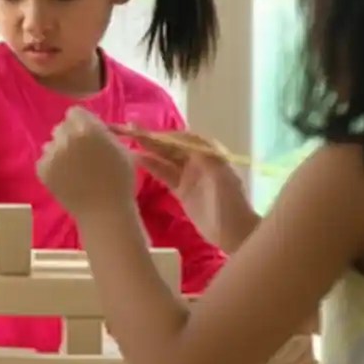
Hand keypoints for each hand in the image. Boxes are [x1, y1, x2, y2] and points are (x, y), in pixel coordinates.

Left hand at [37, 107, 138, 217]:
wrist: (104, 212)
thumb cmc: (120, 180)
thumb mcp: (121, 149)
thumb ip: (103, 132)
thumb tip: (91, 125)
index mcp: (87, 128)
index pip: (75, 112)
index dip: (82, 122)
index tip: (88, 134)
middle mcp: (65, 137)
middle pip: (62, 127)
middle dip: (70, 136)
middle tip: (81, 153)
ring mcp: (51, 153)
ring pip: (52, 144)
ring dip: (60, 151)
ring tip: (74, 169)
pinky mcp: (41, 169)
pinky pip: (45, 160)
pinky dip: (53, 167)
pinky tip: (66, 178)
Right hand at [110, 124, 250, 250]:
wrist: (235, 234)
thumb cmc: (231, 204)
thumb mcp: (220, 177)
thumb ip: (202, 157)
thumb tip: (182, 140)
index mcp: (210, 154)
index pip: (182, 138)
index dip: (164, 134)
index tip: (144, 130)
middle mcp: (198, 161)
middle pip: (172, 146)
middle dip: (152, 138)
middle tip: (128, 129)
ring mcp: (189, 176)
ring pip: (165, 159)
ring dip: (148, 150)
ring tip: (128, 141)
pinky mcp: (182, 190)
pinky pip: (164, 174)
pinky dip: (151, 166)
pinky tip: (137, 159)